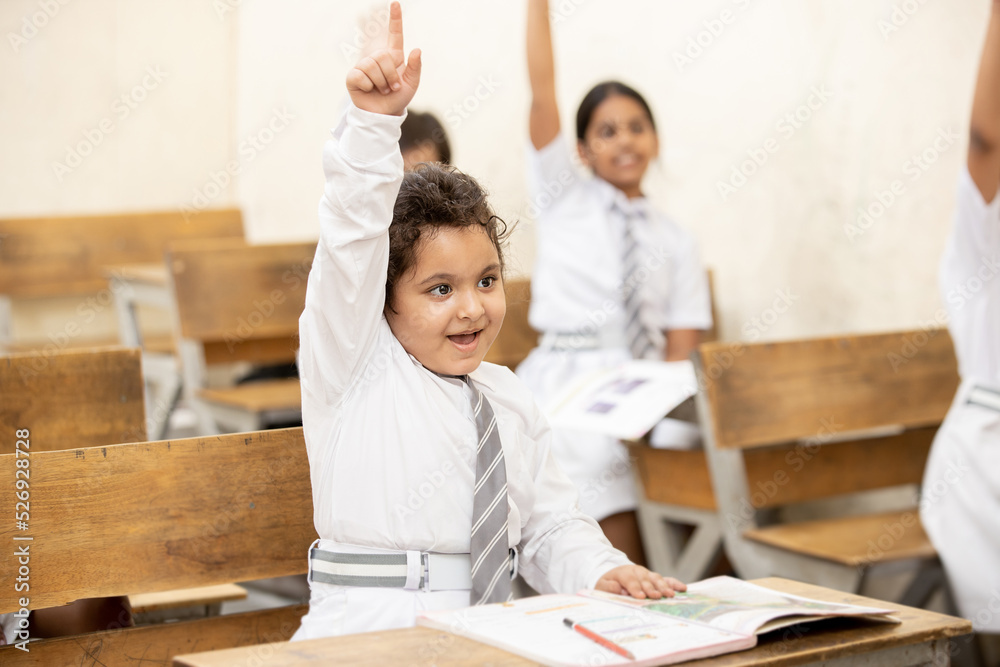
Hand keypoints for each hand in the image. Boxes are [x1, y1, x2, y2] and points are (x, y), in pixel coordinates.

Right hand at [346, 1, 420, 115]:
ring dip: (380, 82)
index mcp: (393, 57)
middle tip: (391, 88)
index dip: (395, 20)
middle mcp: (377, 58)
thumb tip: (416, 49)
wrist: (383, 115)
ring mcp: (363, 66)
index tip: (396, 4)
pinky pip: (361, 75)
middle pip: (383, 56)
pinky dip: (368, 86)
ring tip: (381, 90)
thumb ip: (415, 68)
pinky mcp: (353, 76)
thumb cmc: (397, 99)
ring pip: (372, 65)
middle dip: (390, 75)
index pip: (395, 35)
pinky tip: (368, 90)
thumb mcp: (411, 84)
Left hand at [595, 565, 685, 599]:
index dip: (635, 588)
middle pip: (645, 579)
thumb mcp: (601, 585)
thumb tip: (616, 587)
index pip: (630, 580)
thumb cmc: (608, 583)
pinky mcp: (655, 579)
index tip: (640, 596)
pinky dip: (674, 583)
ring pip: (656, 579)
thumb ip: (608, 587)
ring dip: (664, 586)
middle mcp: (637, 572)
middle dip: (651, 588)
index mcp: (623, 573)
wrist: (614, 575)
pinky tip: (683, 588)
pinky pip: (666, 579)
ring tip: (670, 595)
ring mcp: (648, 574)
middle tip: (656, 596)